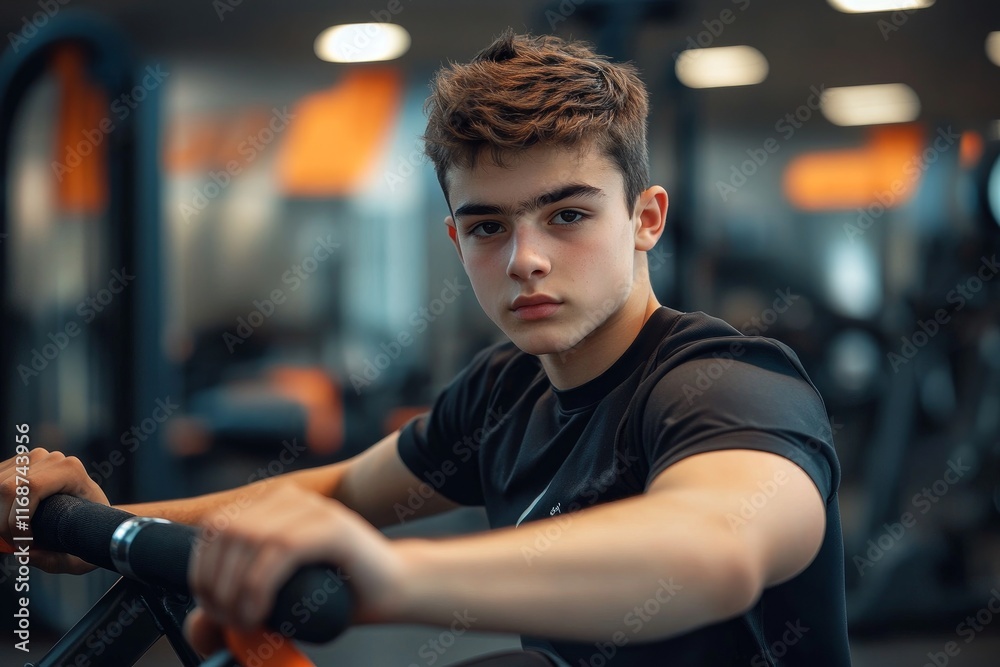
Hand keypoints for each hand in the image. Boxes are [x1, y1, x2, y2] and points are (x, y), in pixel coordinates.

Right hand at [0, 448, 106, 573]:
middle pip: (7, 488)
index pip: (31, 487)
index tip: (25, 545)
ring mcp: (33, 458)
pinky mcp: (17, 464)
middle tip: (14, 544)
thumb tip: (26, 555)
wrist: (92, 514)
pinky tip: (6, 522)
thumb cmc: (88, 533)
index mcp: (71, 471)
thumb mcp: (79, 555)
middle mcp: (52, 459)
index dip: (18, 518)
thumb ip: (54, 559)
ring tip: (11, 535)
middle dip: (3, 523)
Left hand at [186, 484, 403, 637]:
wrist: (395, 590)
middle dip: (216, 585)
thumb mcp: (275, 601)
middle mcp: (291, 498)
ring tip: (249, 621)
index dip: (202, 572)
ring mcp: (314, 509)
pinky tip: (263, 612)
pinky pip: (278, 551)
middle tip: (232, 622)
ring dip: (236, 590)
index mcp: (274, 504)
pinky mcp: (332, 527)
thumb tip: (196, 630)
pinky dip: (258, 586)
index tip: (215, 611)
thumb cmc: (338, 594)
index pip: (214, 528)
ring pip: (248, 539)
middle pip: (226, 533)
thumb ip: (235, 608)